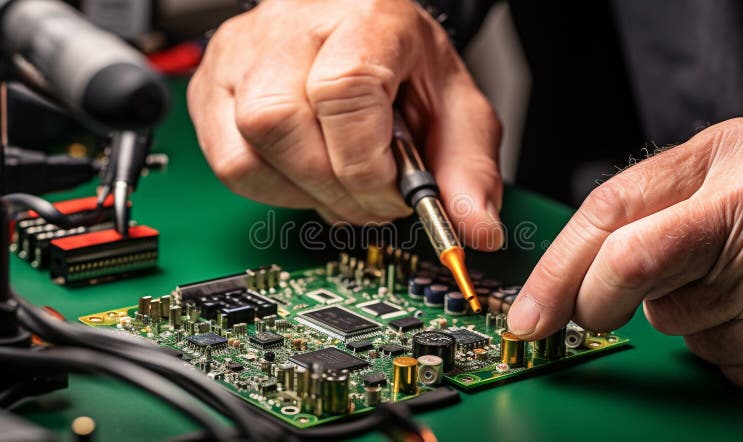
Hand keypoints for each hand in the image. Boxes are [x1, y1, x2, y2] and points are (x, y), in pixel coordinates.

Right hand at [187, 0, 503, 249]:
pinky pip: (229, 165)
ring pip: (246, 154)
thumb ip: (469, 169)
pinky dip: (273, 189)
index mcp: (363, 21)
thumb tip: (476, 230)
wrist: (356, 25)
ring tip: (340, 184)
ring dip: (302, 193)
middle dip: (334, 189)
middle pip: (280, 126)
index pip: (342, 93)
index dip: (365, 165)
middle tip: (371, 200)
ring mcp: (240, 59)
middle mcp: (289, 31)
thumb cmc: (402, 61)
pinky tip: (306, 174)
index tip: (393, 194)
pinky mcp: (211, 89)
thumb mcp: (455, 105)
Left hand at [508, 118, 742, 392]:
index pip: (611, 210)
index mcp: (729, 153)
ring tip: (732, 285)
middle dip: (592, 302)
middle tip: (588, 316)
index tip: (528, 312)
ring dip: (679, 316)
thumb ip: (649, 209)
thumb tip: (567, 281)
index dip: (557, 269)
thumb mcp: (722, 179)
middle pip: (630, 264)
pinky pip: (716, 355)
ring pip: (671, 320)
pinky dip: (720, 345)